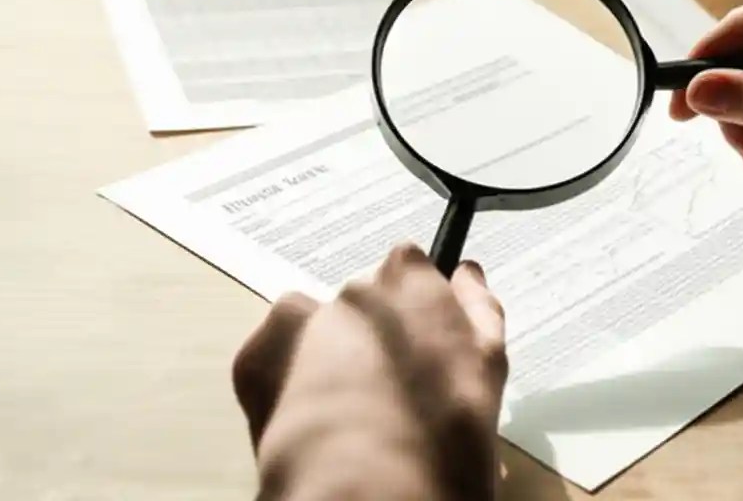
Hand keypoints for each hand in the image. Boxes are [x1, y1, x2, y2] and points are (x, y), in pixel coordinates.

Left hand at [232, 244, 507, 500]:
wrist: (367, 488)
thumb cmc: (446, 431)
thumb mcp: (486, 368)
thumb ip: (478, 308)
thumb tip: (466, 272)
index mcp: (411, 280)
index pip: (410, 265)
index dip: (414, 303)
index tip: (422, 341)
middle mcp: (353, 290)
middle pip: (363, 301)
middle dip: (373, 334)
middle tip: (389, 390)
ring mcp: (299, 320)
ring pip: (314, 327)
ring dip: (326, 354)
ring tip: (346, 413)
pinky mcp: (256, 357)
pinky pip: (272, 357)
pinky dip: (284, 381)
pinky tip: (308, 420)